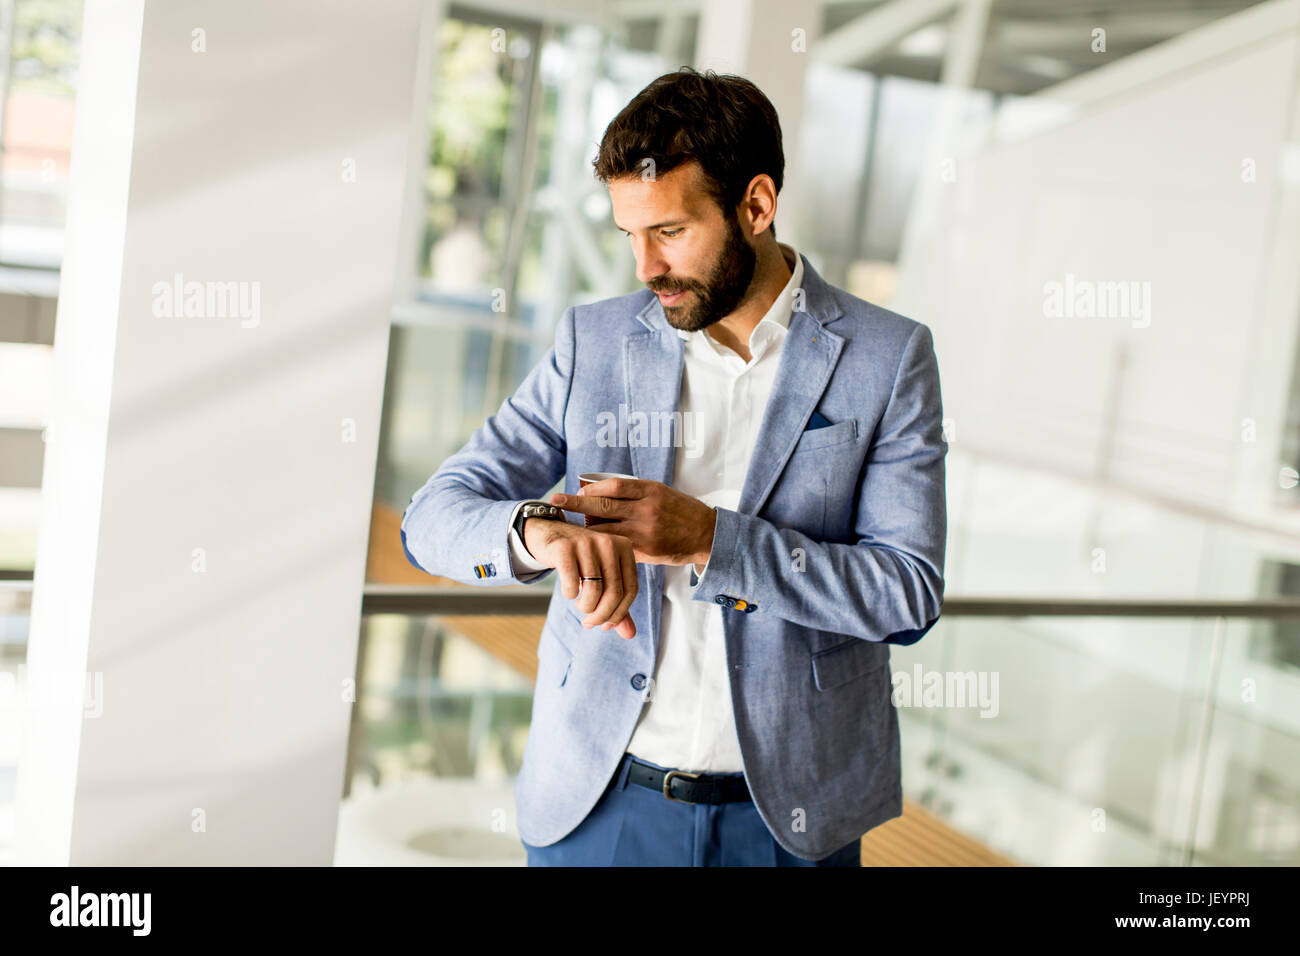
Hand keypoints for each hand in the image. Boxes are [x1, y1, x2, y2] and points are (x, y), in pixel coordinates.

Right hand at [523, 517, 637, 638]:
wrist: (548, 534)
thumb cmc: (580, 560)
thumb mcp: (602, 578)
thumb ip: (616, 605)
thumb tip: (630, 635)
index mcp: (624, 547)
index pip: (631, 589)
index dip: (619, 614)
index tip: (605, 625)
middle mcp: (609, 542)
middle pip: (614, 592)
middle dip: (601, 616)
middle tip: (589, 623)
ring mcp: (586, 543)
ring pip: (593, 591)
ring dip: (585, 607)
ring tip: (580, 605)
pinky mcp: (564, 548)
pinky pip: (572, 585)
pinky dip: (570, 595)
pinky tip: (569, 592)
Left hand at [549, 478, 715, 569]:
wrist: (706, 534)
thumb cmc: (680, 510)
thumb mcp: (661, 493)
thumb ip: (635, 493)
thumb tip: (599, 492)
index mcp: (650, 490)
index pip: (613, 485)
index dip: (591, 488)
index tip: (576, 491)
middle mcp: (647, 509)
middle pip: (603, 505)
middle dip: (576, 503)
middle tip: (555, 501)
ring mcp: (645, 532)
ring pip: (606, 529)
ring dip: (588, 528)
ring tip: (574, 528)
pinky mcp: (646, 550)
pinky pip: (618, 546)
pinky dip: (604, 545)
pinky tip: (593, 545)